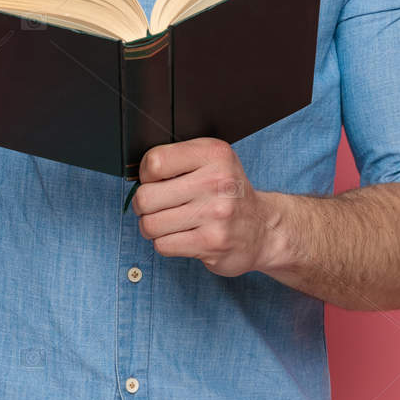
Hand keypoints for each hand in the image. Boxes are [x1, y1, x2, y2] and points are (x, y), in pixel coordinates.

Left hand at [131, 138, 275, 276]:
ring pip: (150, 224)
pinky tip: (183, 236)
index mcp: (214, 154)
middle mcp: (217, 181)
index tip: (156, 181)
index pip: (154, 162)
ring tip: (170, 222)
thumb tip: (136, 178)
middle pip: (146, 197)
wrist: (264, 228)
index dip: (146, 175)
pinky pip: (163, 245)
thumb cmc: (229, 194)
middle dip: (145, 205)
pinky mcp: (211, 243)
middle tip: (158, 206)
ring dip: (153, 227)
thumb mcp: (213, 162)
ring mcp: (215, 214)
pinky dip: (166, 243)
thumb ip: (177, 160)